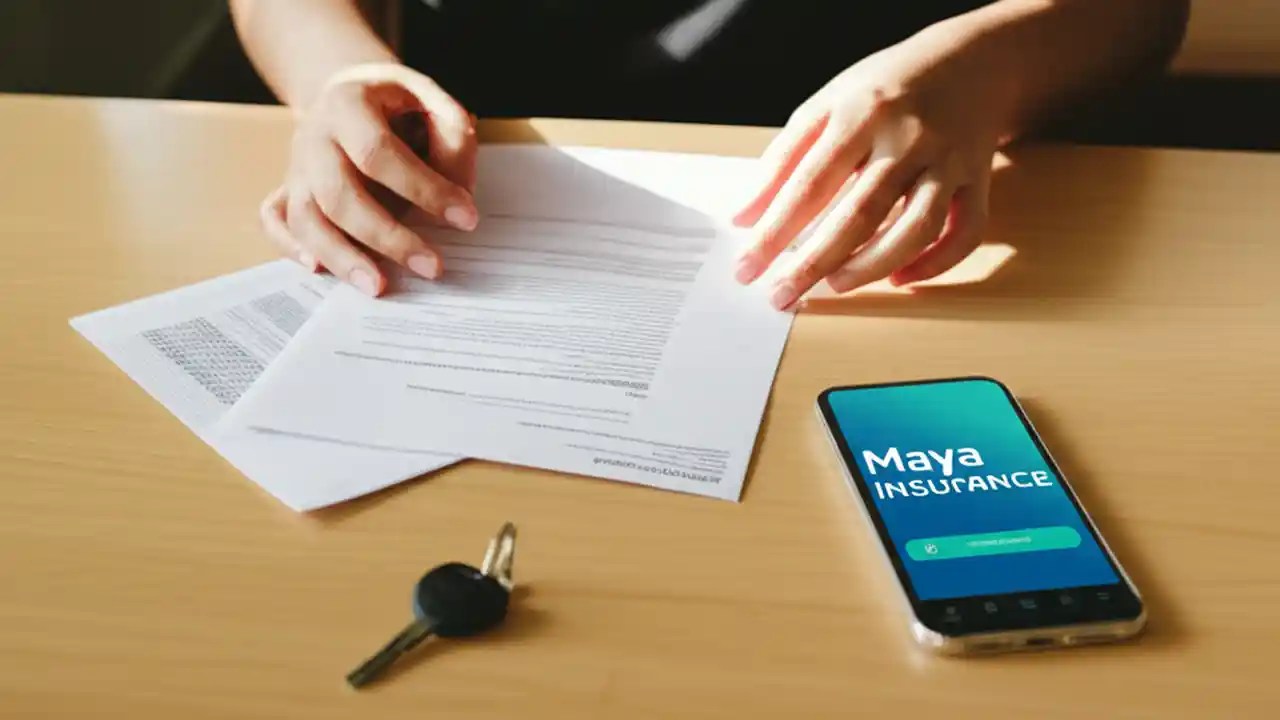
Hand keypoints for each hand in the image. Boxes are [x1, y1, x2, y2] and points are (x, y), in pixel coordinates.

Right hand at [260, 63, 477, 295]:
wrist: (347, 90)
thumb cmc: (396, 103)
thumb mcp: (431, 98)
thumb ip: (453, 136)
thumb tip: (458, 191)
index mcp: (346, 103)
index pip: (378, 153)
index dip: (424, 188)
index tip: (465, 217)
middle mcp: (313, 137)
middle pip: (338, 195)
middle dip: (388, 237)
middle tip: (433, 267)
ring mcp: (297, 166)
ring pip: (306, 218)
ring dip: (342, 257)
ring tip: (378, 287)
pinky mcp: (288, 189)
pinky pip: (274, 221)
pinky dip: (289, 246)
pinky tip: (319, 269)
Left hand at [733, 26, 1004, 309]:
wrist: (967, 61)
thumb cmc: (882, 91)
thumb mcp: (826, 106)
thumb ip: (784, 159)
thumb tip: (744, 218)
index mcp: (861, 112)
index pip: (809, 183)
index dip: (775, 231)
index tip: (747, 267)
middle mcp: (908, 137)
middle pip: (859, 211)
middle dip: (814, 261)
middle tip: (781, 294)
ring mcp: (948, 160)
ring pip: (916, 227)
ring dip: (872, 266)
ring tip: (833, 285)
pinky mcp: (977, 181)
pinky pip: (964, 232)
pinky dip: (935, 264)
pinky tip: (899, 280)